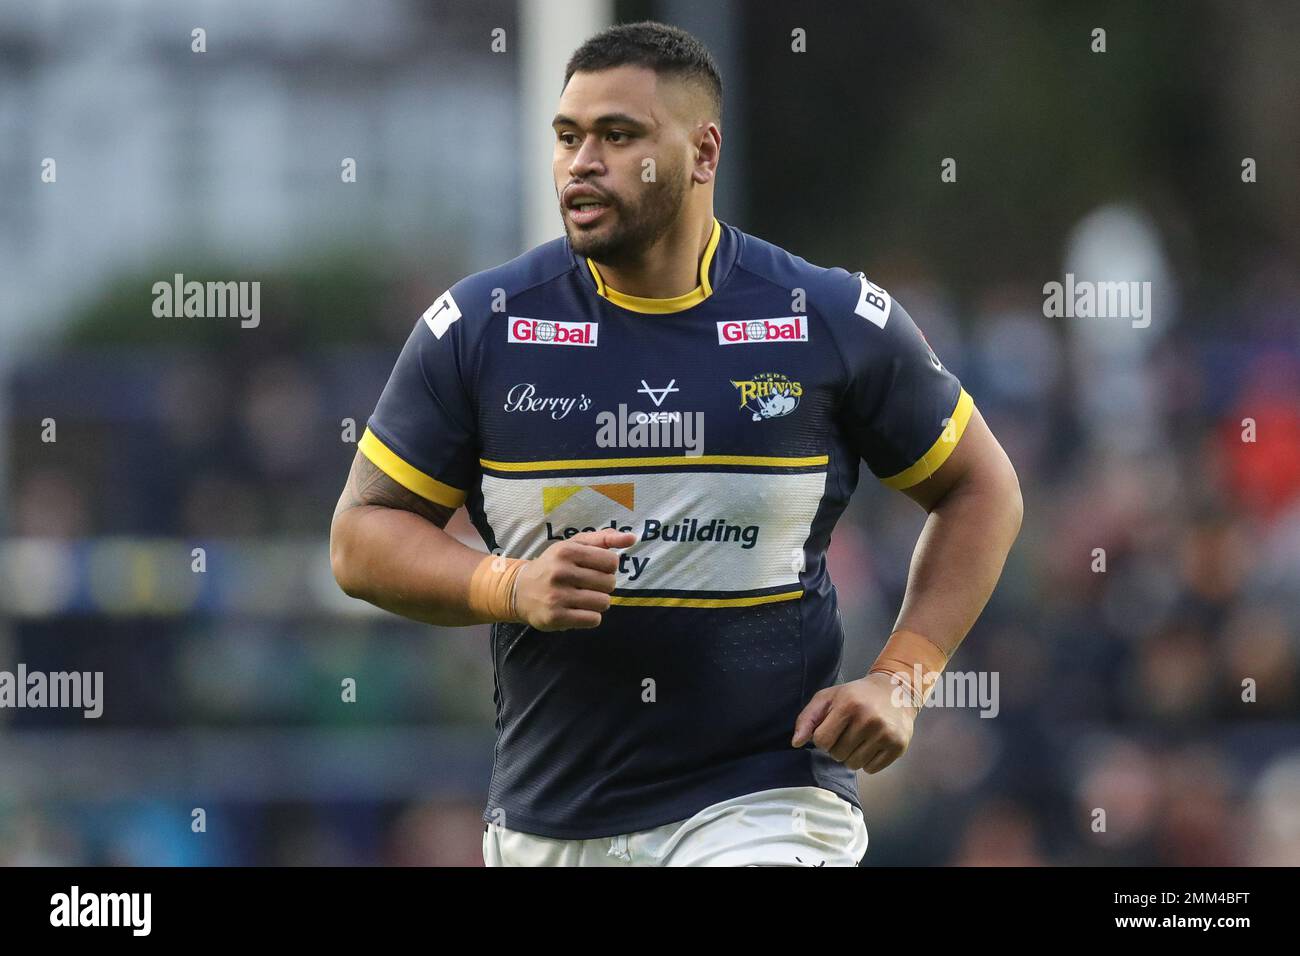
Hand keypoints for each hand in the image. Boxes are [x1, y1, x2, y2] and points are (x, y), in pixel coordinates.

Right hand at [513, 529, 636, 630]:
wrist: (519, 590)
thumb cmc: (554, 565)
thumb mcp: (574, 545)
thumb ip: (604, 539)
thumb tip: (632, 538)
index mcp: (567, 551)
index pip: (611, 562)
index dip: (608, 568)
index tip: (595, 569)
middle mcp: (561, 572)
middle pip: (609, 583)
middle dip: (603, 586)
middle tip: (587, 585)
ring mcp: (557, 596)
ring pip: (603, 603)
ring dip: (598, 602)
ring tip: (582, 598)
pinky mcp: (556, 617)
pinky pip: (593, 620)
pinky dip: (590, 617)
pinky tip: (578, 610)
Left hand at [790, 672, 918, 772]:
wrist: (895, 692)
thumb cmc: (855, 695)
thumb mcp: (828, 697)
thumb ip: (807, 718)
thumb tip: (796, 743)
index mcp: (849, 705)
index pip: (822, 741)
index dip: (823, 738)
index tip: (831, 729)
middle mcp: (869, 719)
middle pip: (837, 755)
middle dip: (838, 747)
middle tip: (848, 732)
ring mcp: (885, 734)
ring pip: (854, 765)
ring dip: (852, 756)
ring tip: (860, 738)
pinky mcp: (898, 746)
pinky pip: (871, 769)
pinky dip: (868, 761)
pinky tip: (873, 744)